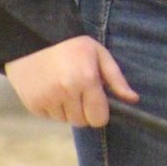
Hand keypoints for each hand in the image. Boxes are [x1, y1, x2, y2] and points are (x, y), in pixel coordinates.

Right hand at [4, 35, 137, 127]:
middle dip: (86, 112)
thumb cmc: (72, 48)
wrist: (32, 43)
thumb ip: (117, 79)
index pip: (99, 118)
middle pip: (83, 122)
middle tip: (82, 94)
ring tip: (65, 89)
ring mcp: (47, 99)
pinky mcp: (33, 105)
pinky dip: (54, 109)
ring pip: (66, 120)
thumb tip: (134, 99)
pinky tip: (52, 91)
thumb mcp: (99, 55)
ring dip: (69, 110)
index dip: (101, 114)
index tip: (99, 104)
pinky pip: (51, 118)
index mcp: (87, 79)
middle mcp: (66, 91)